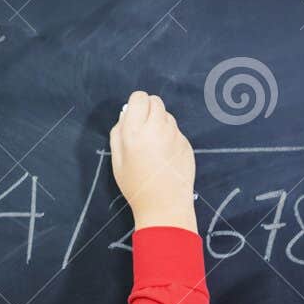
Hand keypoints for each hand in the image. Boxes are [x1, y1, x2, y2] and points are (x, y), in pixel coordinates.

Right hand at [109, 90, 197, 232]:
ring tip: (154, 146)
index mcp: (135, 131)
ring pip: (167, 116)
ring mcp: (175, 135)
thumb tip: (125, 115)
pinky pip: (176, 131)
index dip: (135, 105)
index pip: (139, 97)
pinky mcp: (186, 144)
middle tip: (143, 128)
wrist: (164, 206)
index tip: (134, 116)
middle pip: (155, 101)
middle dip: (148, 110)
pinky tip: (166, 157)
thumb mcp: (116, 160)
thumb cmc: (136, 185)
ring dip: (160, 123)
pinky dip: (170, 137)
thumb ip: (118, 133)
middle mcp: (157, 128)